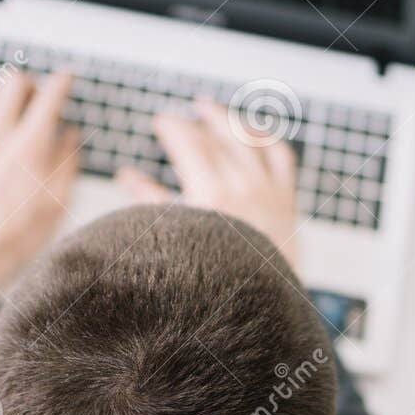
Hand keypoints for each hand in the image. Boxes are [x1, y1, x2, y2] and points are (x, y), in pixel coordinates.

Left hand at [0, 71, 79, 303]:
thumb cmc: (13, 238)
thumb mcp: (55, 204)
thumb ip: (66, 163)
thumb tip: (68, 135)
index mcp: (31, 147)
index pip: (51, 95)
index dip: (63, 81)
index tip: (66, 79)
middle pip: (14, 80)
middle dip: (28, 83)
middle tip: (31, 97)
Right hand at [116, 99, 300, 267]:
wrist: (256, 304)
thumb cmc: (211, 276)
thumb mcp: (175, 235)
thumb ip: (150, 201)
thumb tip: (127, 176)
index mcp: (211, 192)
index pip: (190, 142)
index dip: (173, 126)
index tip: (161, 121)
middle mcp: (243, 186)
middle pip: (217, 136)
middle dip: (197, 120)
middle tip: (182, 114)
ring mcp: (269, 191)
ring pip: (250, 138)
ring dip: (229, 119)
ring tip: (213, 110)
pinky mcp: (286, 200)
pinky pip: (281, 157)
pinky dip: (266, 138)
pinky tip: (254, 129)